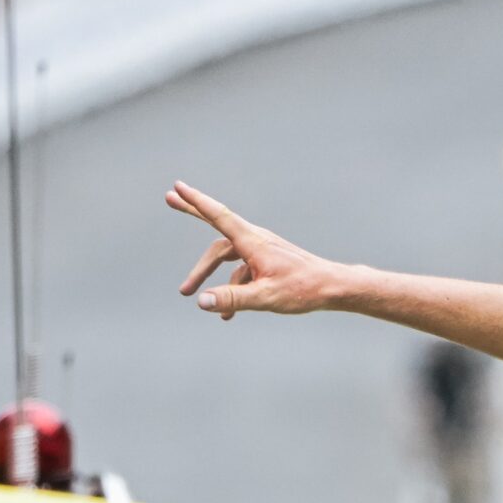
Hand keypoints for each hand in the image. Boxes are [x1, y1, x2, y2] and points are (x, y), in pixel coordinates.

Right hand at [167, 182, 349, 318]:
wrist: (333, 289)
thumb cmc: (304, 290)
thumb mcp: (265, 297)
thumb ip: (232, 299)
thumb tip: (202, 301)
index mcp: (253, 242)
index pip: (219, 216)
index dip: (196, 202)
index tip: (178, 187)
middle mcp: (256, 240)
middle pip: (218, 226)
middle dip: (193, 213)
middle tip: (169, 199)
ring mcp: (262, 251)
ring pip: (227, 256)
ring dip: (208, 273)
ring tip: (187, 291)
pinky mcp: (268, 263)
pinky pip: (242, 272)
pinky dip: (231, 288)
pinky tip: (228, 315)